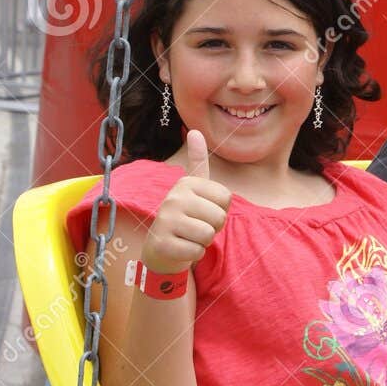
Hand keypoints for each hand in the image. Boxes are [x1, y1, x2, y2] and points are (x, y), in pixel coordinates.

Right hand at [143, 129, 231, 274]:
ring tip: (188, 236)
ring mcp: (166, 220)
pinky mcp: (162, 243)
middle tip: (195, 227)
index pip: (226, 198)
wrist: (160, 248)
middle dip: (213, 228)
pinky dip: (193, 254)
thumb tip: (194, 130)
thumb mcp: (193, 188)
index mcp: (186, 183)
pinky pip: (197, 252)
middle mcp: (173, 197)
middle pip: (219, 217)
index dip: (220, 210)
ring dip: (203, 242)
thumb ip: (197, 162)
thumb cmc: (185, 216)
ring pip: (208, 235)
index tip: (203, 211)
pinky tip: (181, 248)